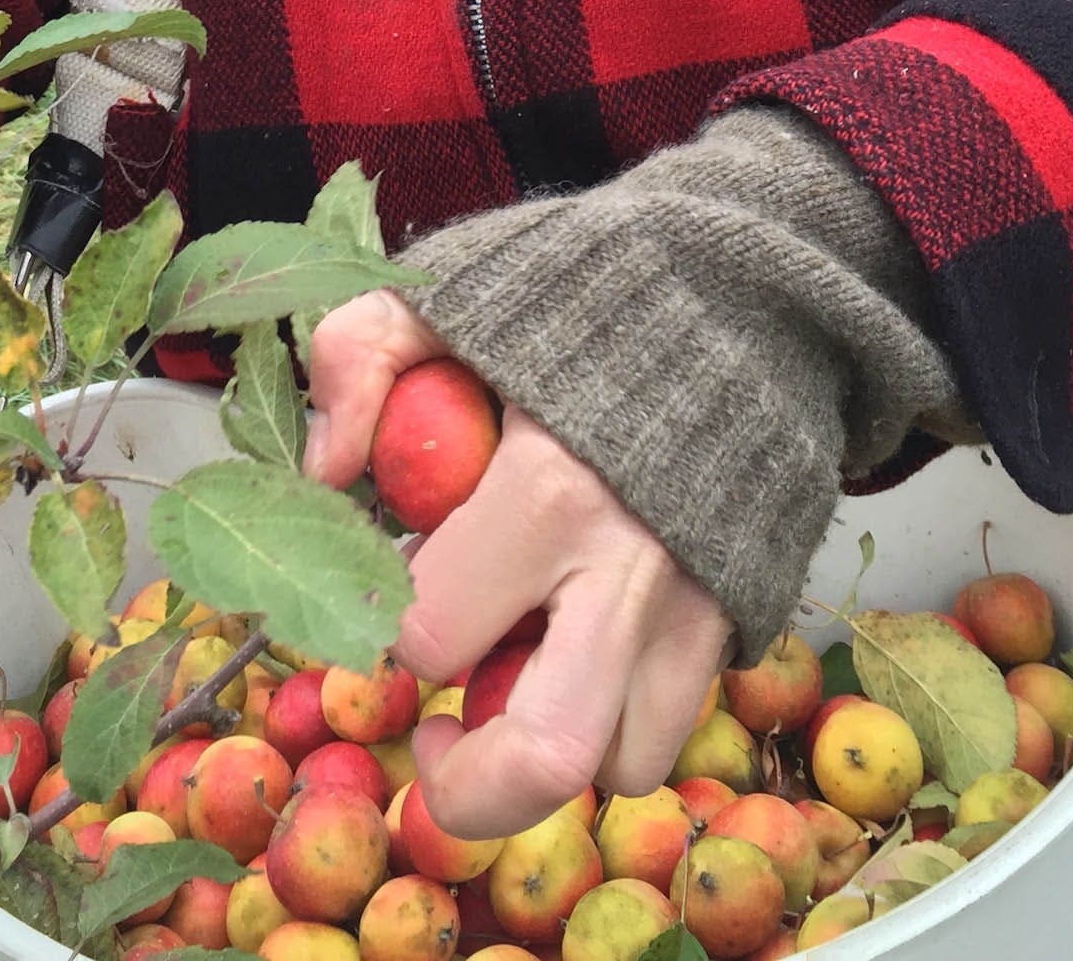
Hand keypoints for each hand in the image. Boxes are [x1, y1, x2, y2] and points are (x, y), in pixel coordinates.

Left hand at [305, 291, 732, 840]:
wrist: (750, 284)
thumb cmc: (587, 289)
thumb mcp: (456, 290)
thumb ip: (362, 356)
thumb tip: (321, 469)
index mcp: (548, 490)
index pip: (432, 636)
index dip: (388, 636)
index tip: (387, 599)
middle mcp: (630, 569)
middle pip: (548, 757)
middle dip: (470, 789)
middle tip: (438, 736)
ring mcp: (699, 602)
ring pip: (623, 761)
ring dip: (556, 745)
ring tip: (521, 673)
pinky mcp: (744, 612)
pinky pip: (677, 721)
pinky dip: (621, 715)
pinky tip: (583, 641)